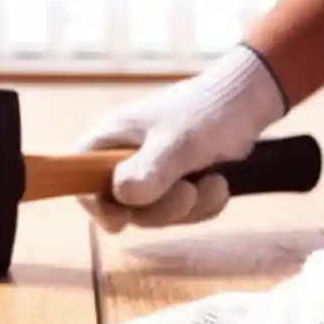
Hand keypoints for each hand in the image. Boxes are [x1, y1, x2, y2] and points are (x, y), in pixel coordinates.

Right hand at [74, 45, 287, 231]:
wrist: (245, 103)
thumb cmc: (206, 111)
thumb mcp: (179, 142)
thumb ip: (151, 168)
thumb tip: (124, 196)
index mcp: (108, 141)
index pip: (78, 181)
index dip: (96, 206)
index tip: (122, 219)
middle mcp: (121, 160)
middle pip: (122, 209)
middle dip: (161, 209)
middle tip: (188, 192)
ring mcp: (147, 175)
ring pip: (154, 216)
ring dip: (189, 208)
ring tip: (213, 181)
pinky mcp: (171, 186)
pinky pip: (178, 214)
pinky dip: (202, 206)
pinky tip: (218, 183)